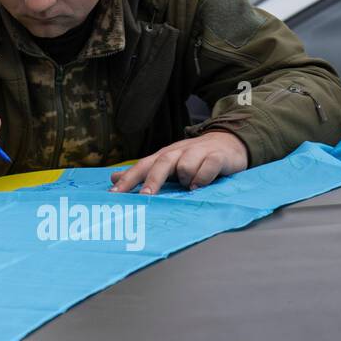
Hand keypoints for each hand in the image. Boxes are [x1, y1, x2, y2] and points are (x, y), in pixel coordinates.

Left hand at [110, 131, 248, 194]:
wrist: (226, 142)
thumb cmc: (192, 157)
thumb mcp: (167, 164)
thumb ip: (142, 172)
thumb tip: (113, 178)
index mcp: (163, 156)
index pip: (142, 166)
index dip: (128, 180)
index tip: (114, 195)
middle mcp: (177, 152)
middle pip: (161, 164)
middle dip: (152, 181)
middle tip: (146, 197)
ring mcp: (197, 152)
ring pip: (185, 166)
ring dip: (185, 180)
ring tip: (190, 187)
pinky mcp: (216, 156)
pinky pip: (208, 167)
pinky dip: (203, 178)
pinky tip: (200, 186)